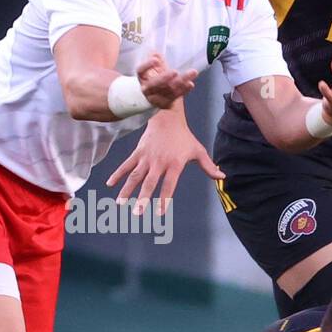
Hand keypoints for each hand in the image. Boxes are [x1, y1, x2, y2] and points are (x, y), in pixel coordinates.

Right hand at [106, 110, 222, 216]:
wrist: (167, 117)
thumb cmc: (184, 137)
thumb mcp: (198, 150)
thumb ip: (208, 166)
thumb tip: (222, 177)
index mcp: (174, 164)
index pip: (169, 185)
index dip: (164, 199)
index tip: (159, 213)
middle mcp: (159, 163)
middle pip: (149, 183)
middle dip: (142, 199)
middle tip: (136, 214)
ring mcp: (146, 158)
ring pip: (135, 176)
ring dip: (127, 190)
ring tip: (120, 204)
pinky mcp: (138, 152)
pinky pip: (126, 165)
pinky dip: (118, 174)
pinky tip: (109, 184)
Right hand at [136, 53, 197, 109]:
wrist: (159, 94)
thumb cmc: (157, 76)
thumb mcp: (157, 66)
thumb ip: (157, 58)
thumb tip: (155, 53)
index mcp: (142, 76)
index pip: (140, 70)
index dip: (147, 65)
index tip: (156, 60)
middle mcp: (146, 88)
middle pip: (153, 84)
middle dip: (164, 78)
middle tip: (175, 72)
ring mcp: (155, 97)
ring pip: (167, 90)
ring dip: (181, 82)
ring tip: (192, 73)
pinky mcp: (165, 103)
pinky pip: (175, 96)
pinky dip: (184, 90)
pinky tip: (190, 84)